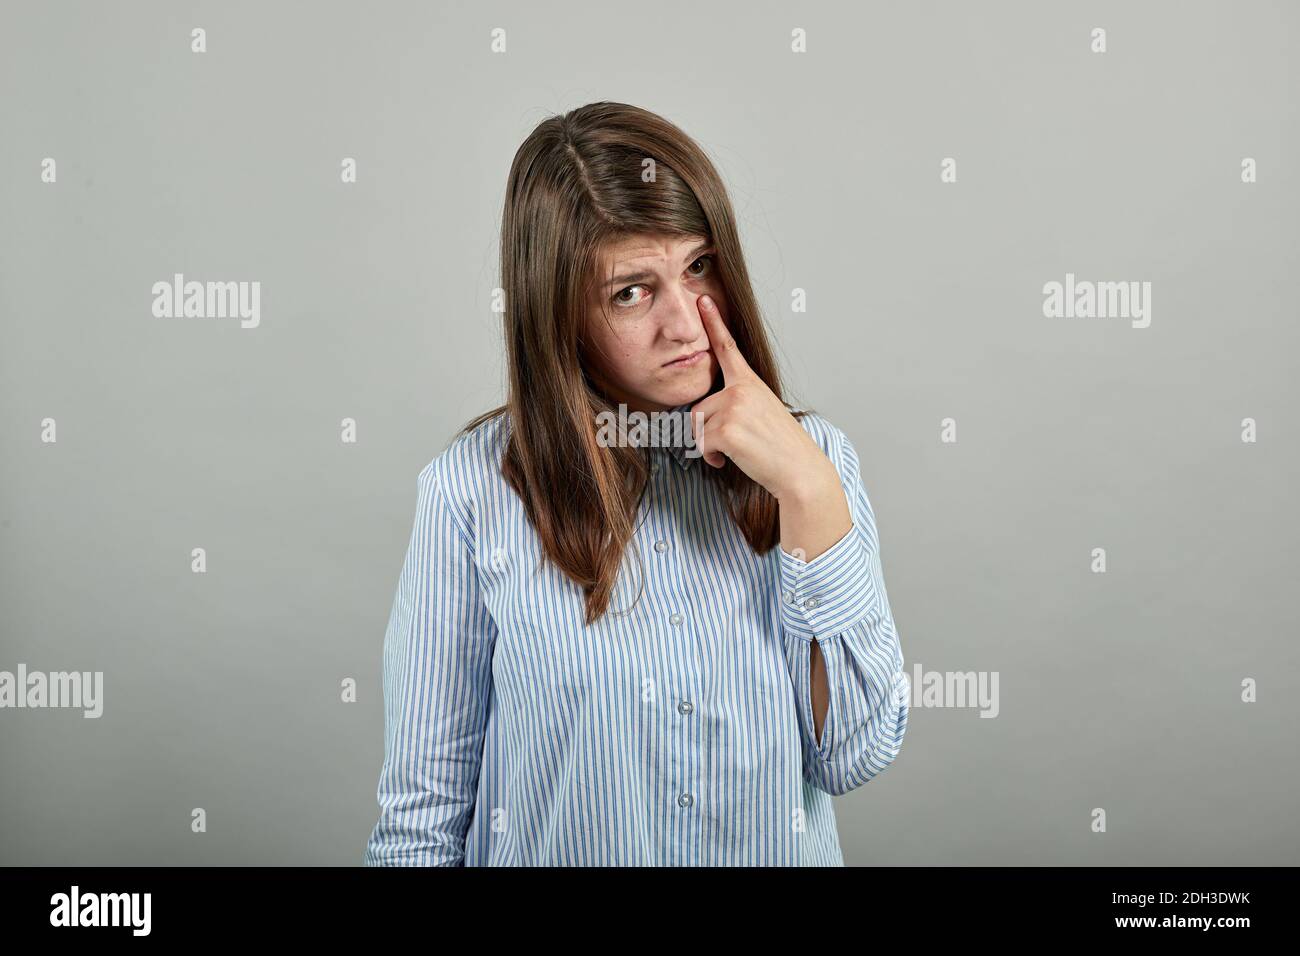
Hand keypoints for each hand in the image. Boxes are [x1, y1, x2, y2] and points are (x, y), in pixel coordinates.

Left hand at [689, 294, 836, 501]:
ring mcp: (733, 407)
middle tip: (735, 442)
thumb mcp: (762, 412)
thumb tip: (706, 412)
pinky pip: (700, 444)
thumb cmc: (780, 446)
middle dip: (708, 431)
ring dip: (709, 445)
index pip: (727, 348)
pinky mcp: (726, 429)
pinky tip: (730, 460)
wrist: (799, 470)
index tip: (702, 299)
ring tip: (736, 450)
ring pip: (696, 427)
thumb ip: (737, 402)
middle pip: (697, 408)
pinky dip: (711, 457)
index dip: (714, 323)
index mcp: (750, 383)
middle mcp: (740, 390)